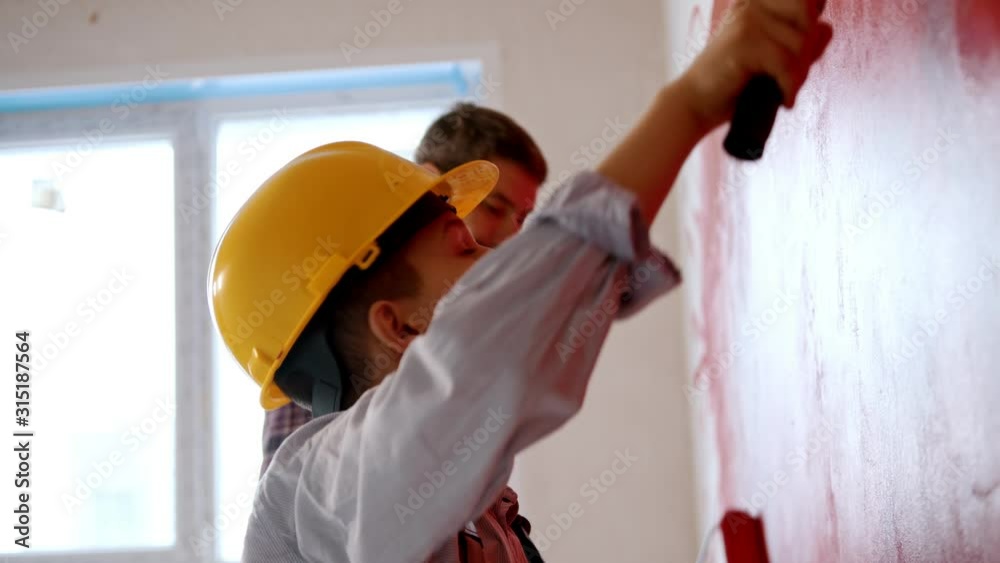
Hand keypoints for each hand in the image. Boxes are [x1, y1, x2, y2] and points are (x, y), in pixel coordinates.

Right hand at [678, 0, 833, 131]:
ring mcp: (747, 20)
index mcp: (757, 3)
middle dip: (808, 52)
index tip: (801, 54)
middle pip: (809, 18)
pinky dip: (789, 87)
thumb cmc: (733, 84)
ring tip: (786, 91)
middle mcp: (752, 5)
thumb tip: (827, 27)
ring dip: (799, 75)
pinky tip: (783, 99)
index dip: (811, 28)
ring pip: (801, 43)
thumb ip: (801, 43)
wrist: (697, 104)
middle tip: (794, 78)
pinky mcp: (744, 42)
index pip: (806, 2)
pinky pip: (787, 62)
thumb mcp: (773, 60)